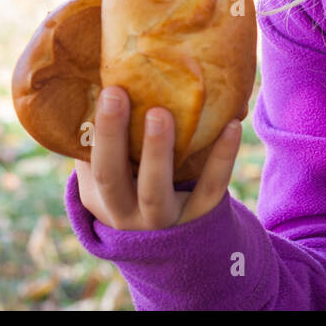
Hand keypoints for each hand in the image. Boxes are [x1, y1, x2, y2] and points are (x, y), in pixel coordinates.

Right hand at [75, 86, 242, 230]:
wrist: (178, 244)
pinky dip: (222, 156)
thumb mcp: (117, 174)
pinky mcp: (200, 216)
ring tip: (162, 113)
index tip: (105, 90)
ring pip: (155, 188)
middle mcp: (126, 213)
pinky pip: (211, 187)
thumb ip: (110, 139)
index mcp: (101, 197)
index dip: (97, 131)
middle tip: (117, 94)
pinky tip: (232, 125)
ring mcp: (163, 219)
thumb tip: (109, 80)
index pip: (92, 164)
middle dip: (112, 136)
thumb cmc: (142, 187)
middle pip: (112, 177)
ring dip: (156, 150)